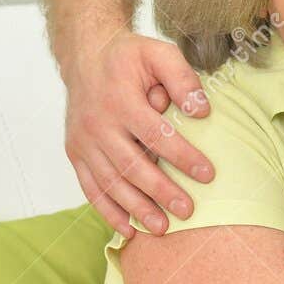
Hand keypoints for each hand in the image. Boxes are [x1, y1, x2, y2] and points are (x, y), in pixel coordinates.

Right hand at [63, 30, 212, 235]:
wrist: (86, 56)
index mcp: (120, 100)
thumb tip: (201, 111)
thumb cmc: (129, 57)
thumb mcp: (159, 53)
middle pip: (132, 165)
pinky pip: (90, 187)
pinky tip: (128, 229)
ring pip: (110, 182)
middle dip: (161, 191)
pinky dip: (107, 211)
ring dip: (136, 208)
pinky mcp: (75, 153)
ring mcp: (83, 142)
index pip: (157, 135)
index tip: (208, 174)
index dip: (183, 156)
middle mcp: (97, 125)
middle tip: (188, 210)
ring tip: (162, 228)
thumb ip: (182, 78)